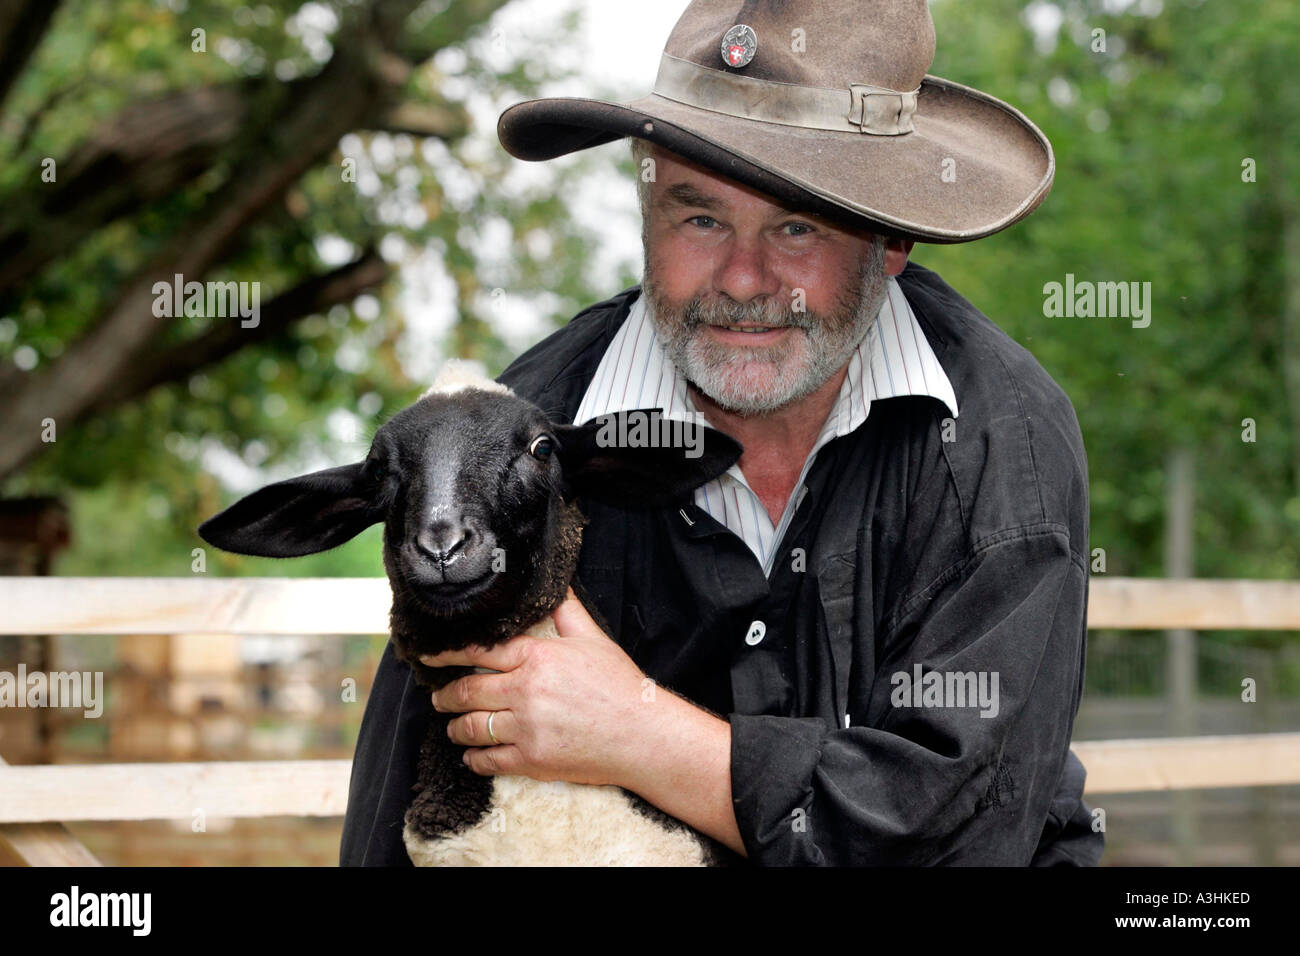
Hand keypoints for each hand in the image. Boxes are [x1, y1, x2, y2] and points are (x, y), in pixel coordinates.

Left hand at [420, 588, 655, 786]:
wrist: (642, 735)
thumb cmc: (620, 686)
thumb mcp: (594, 640)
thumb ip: (568, 611)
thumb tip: (556, 583)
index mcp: (537, 658)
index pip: (480, 652)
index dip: (448, 654)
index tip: (429, 658)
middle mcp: (525, 691)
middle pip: (467, 692)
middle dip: (446, 696)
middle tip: (439, 697)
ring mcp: (526, 728)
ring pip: (471, 728)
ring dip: (456, 727)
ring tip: (453, 726)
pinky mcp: (531, 760)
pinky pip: (488, 760)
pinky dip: (474, 758)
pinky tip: (473, 755)